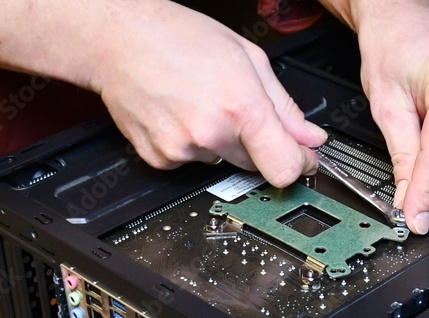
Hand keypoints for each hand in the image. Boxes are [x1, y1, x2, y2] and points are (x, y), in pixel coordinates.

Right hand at [91, 1, 326, 185]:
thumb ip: (285, 106)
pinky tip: (181, 114)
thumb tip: (310, 137)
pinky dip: (193, 144)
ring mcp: (182, 149)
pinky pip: (192, 162)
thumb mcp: (248, 58)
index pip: (285, 168)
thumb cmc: (179, 38)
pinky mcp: (159, 159)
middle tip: (239, 112)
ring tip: (202, 103)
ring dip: (222, 142)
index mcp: (241, 106)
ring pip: (223, 162)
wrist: (118, 38)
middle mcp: (211, 133)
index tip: (302, 159)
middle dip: (258, 145)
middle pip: (256, 165)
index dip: (300, 165)